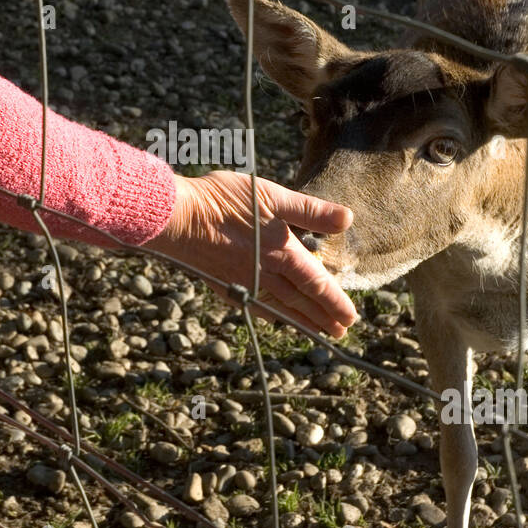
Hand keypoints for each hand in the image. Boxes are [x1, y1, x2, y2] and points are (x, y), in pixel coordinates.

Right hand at [145, 170, 356, 338]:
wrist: (176, 217)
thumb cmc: (223, 200)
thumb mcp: (272, 195)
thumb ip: (311, 211)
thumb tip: (348, 219)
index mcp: (282, 252)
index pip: (317, 284)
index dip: (336, 302)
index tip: (350, 319)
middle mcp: (265, 273)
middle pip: (301, 301)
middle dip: (322, 318)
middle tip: (339, 332)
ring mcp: (243, 282)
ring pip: (279, 307)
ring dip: (300, 321)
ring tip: (316, 332)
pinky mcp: (223, 283)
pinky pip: (253, 305)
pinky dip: (269, 314)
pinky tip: (272, 317)